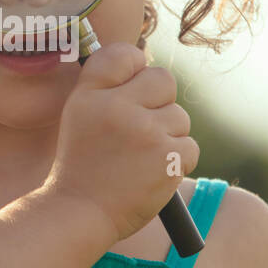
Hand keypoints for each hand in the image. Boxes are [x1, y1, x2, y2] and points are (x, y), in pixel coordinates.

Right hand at [43, 42, 197, 241]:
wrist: (81, 213)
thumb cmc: (83, 165)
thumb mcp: (79, 116)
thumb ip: (106, 88)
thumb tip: (143, 64)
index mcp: (89, 94)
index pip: (123, 54)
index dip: (134, 67)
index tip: (131, 87)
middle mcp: (117, 107)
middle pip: (163, 79)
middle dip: (159, 101)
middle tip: (142, 126)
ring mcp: (145, 132)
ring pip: (179, 116)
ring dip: (168, 135)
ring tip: (141, 157)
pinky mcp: (168, 158)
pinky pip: (189, 146)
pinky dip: (176, 160)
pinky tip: (152, 172)